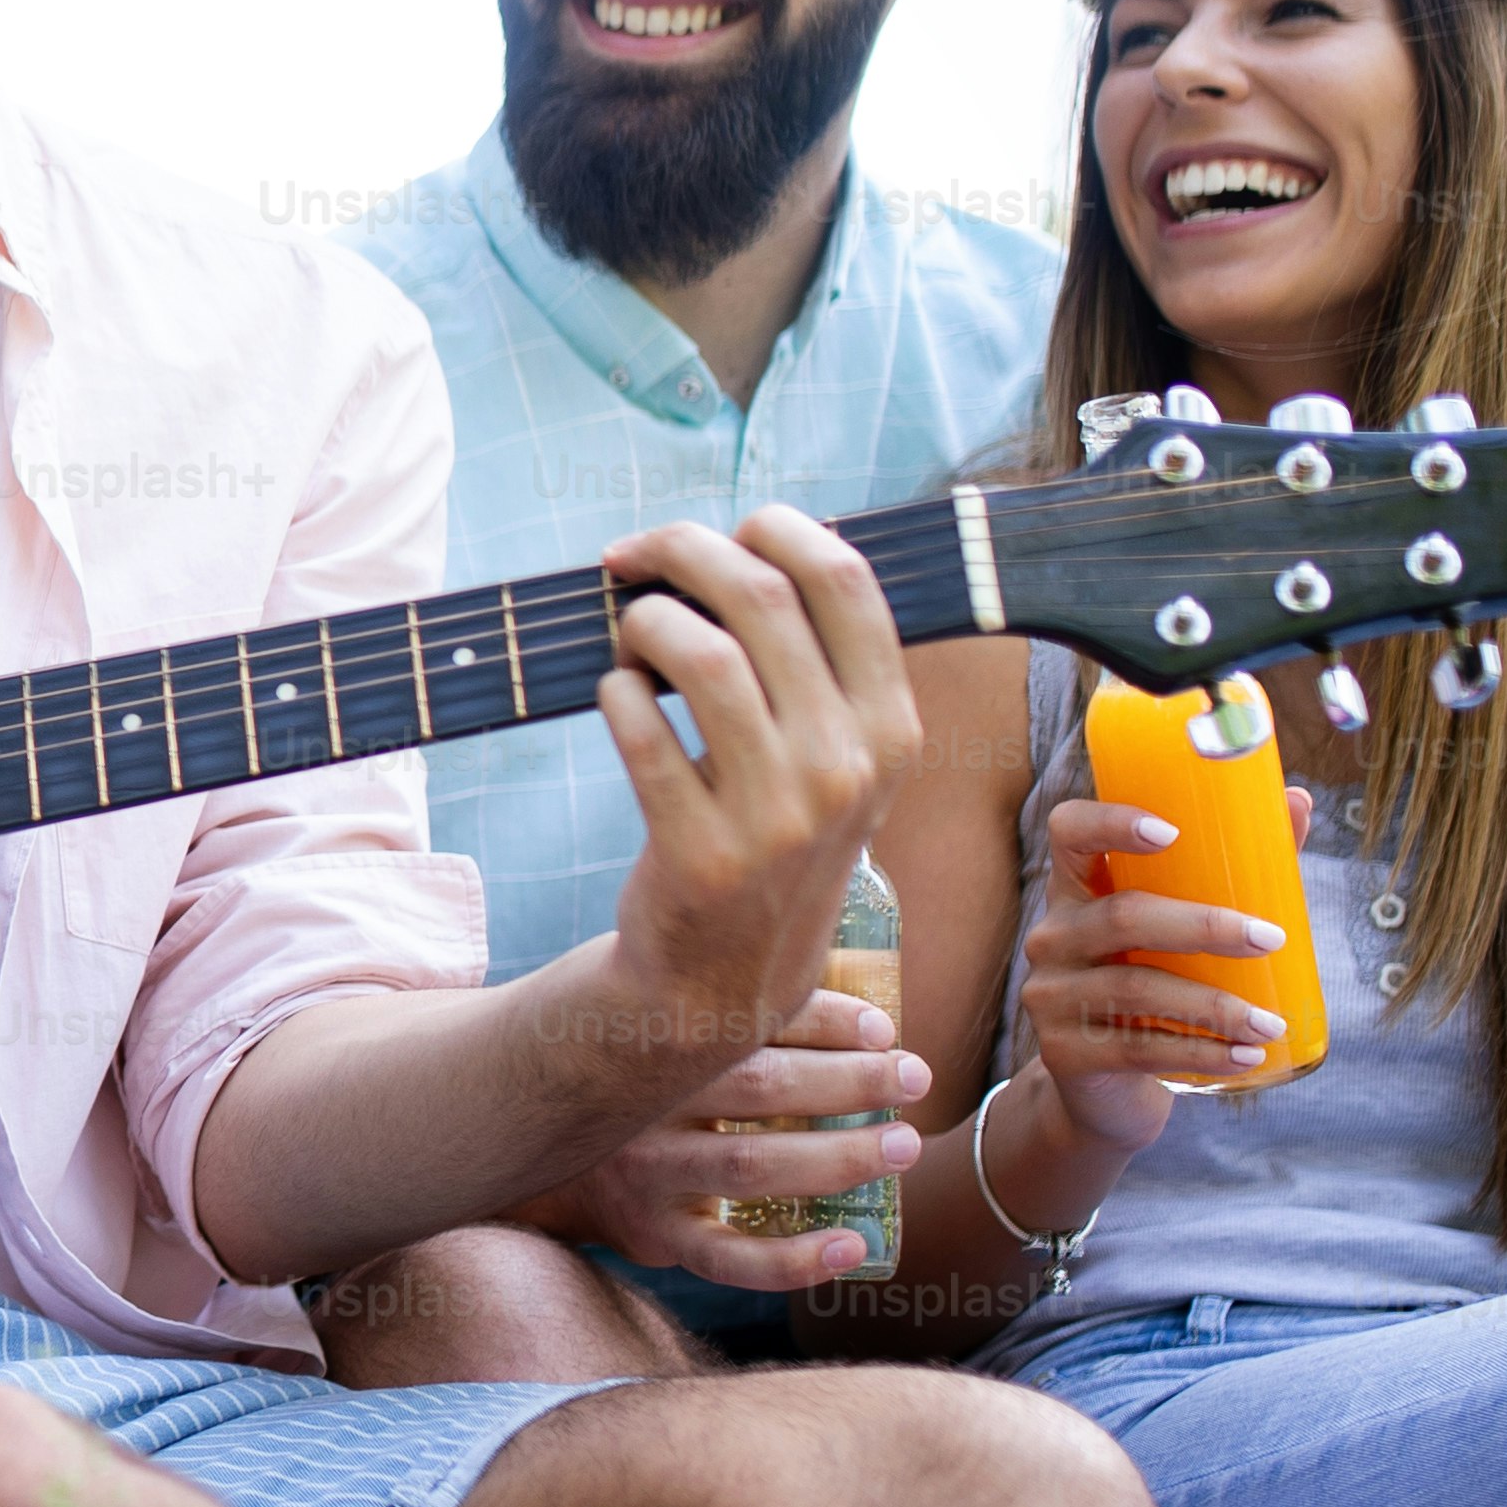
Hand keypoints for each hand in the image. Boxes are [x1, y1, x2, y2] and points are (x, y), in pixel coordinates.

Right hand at [548, 987, 927, 1291]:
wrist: (526, 1131)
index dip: (825, 1022)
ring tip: (902, 1146)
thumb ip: (711, 988)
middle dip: (850, 1083)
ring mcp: (648, 1172)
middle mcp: (647, 1102)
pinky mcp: (655, 1232)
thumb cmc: (617, 1062)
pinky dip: (792, 1262)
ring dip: (839, 1158)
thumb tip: (817, 951)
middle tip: (914, 1078)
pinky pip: (727, 1259)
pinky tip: (851, 1247)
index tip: (885, 1030)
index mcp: (651, 1036)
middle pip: (761, 1088)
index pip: (749, 1020)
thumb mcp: (641, 1006)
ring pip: (752, 1166)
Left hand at [586, 508, 918, 1099]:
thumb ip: (820, 665)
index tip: (722, 531)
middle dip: (683, 551)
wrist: (726, 977)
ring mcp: (778, 815)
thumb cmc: (772, 835)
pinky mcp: (700, 852)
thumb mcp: (839, 760)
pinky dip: (614, 692)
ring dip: (644, 620)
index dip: (773, 529)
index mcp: (892, 728)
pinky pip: (639, 728)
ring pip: (701, 653)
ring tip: (627, 634)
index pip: (847, 581)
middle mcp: (848, 767)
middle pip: (761, 598)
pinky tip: (616, 696)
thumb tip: (754, 542)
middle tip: (633, 557)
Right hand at [1020, 796, 1286, 1148]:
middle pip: (1121, 916)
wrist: (1103, 1090)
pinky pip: (1139, 1049)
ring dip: (1215, 1007)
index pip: (1070, 833)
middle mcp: (1053, 936)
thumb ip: (1235, 871)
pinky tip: (1246, 1056)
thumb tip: (1299, 801)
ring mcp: (1051, 996)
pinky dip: (1202, 1053)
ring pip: (1136, 989)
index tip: (1171, 831)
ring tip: (1271, 1022)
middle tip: (1268, 938)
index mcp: (1078, 890)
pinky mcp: (1064, 1054)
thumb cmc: (1156, 987)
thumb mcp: (1182, 933)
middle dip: (1203, 926)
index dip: (1111, 823)